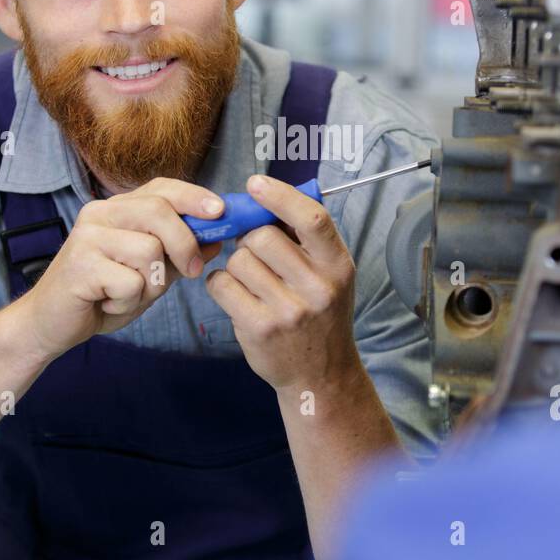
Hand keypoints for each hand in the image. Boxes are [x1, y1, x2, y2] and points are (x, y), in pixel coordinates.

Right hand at [8, 177, 223, 361]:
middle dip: (185, 244)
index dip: (194, 197)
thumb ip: (178, 253)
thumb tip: (217, 238)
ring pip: (149, 250)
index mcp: (118, 208)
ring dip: (150, 284)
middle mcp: (100, 214)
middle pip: (159, 212)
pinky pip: (130, 282)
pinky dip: (129, 302)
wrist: (51, 324)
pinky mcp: (79, 265)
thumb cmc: (102, 295)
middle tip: (191, 271)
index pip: (161, 188)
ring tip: (127, 294)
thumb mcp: (150, 273)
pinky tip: (108, 303)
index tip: (220, 212)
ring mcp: (87, 236)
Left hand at [205, 174, 357, 390]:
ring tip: (250, 280)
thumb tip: (266, 199)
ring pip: (239, 260)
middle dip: (251, 239)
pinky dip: (221, 284)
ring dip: (236, 264)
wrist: (321, 375)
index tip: (255, 184)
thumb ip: (307, 241)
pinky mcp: (259, 328)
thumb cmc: (321, 315)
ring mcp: (288, 310)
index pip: (311, 219)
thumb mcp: (330, 277)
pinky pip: (222, 285)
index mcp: (338, 266)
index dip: (280, 196)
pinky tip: (236, 295)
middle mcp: (318, 287)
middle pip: (263, 236)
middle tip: (256, 253)